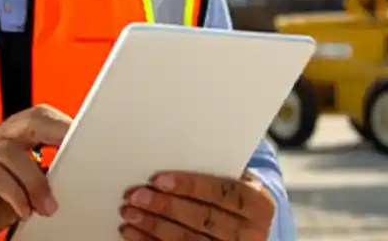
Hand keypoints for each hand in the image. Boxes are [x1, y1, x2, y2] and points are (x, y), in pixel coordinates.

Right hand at [0, 104, 72, 240]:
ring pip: (11, 151)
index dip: (64, 125)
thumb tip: (79, 169)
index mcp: (12, 134)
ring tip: (46, 206)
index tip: (89, 142)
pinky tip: (23, 210)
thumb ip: (47, 171)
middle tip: (76, 159)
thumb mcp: (28, 184)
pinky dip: (14, 193)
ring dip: (34, 181)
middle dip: (56, 135)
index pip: (42, 116)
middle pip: (29, 121)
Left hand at [119, 170, 275, 239]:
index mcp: (258, 203)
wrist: (249, 227)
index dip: (189, 185)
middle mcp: (250, 232)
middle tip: (136, 196)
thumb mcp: (237, 181)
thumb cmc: (234, 195)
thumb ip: (215, 171)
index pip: (222, 192)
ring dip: (154, 227)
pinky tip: (133, 233)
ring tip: (129, 213)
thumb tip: (169, 154)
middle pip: (203, 218)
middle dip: (165, 207)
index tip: (158, 179)